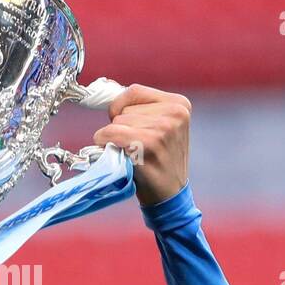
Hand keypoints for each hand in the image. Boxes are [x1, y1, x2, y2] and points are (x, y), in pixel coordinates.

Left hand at [90, 84, 191, 206]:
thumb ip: (140, 108)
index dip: (120, 108)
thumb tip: (105, 88)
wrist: (170, 195)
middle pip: (124, 109)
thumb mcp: (162, 127)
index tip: (125, 126)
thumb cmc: (160, 160)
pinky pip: (112, 134)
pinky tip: (119, 156)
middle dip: (121, 127)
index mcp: (179, 105)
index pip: (134, 91)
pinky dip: (105, 143)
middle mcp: (175, 113)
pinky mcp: (149, 144)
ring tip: (134, 154)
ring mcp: (163, 129)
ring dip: (115, 138)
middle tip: (137, 147)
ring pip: (116, 122)